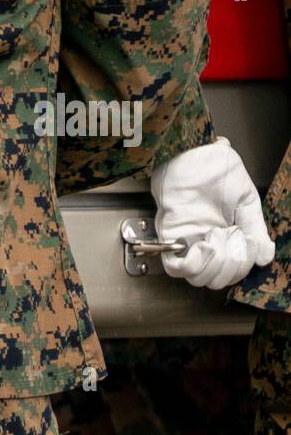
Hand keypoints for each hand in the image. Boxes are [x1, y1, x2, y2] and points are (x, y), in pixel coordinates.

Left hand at [151, 137, 274, 289]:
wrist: (194, 155)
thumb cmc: (217, 170)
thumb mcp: (245, 201)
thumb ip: (255, 229)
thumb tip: (265, 258)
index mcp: (227, 238)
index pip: (235, 271)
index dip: (244, 263)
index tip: (248, 240)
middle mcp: (207, 244)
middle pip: (217, 280)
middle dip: (232, 267)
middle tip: (234, 239)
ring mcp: (187, 243)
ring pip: (198, 278)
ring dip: (215, 265)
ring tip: (217, 239)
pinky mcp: (169, 237)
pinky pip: (176, 268)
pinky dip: (193, 265)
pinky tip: (203, 246)